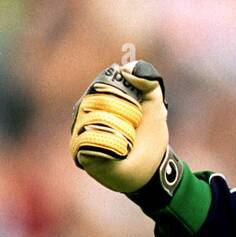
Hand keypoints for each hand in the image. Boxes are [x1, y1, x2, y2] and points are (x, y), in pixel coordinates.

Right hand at [69, 61, 169, 194]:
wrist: (151, 167)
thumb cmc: (149, 134)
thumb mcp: (156, 102)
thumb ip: (148, 79)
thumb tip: (125, 69)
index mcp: (100, 96)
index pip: (105, 84)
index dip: (126, 97)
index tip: (138, 110)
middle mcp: (84, 110)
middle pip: (100, 100)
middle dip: (126, 113)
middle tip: (134, 127)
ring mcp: (79, 129)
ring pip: (97, 118)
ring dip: (121, 130)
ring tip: (127, 140)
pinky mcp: (78, 150)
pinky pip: (92, 138)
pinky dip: (113, 144)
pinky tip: (120, 152)